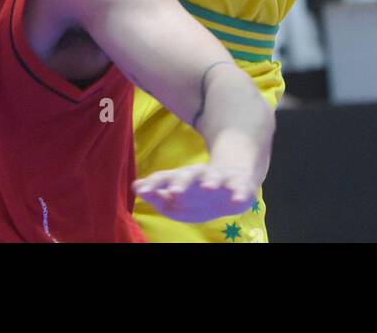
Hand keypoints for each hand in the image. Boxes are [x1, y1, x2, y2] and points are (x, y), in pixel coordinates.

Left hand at [133, 161, 258, 222]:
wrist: (232, 186)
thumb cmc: (198, 197)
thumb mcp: (175, 202)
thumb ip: (157, 196)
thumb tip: (135, 187)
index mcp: (183, 180)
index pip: (166, 178)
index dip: (154, 184)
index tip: (141, 190)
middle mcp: (200, 176)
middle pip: (190, 174)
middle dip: (182, 182)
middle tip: (175, 191)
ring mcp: (221, 178)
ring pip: (215, 177)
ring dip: (211, 181)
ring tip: (209, 188)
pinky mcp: (240, 184)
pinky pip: (241, 187)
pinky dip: (239, 192)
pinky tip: (237, 199)